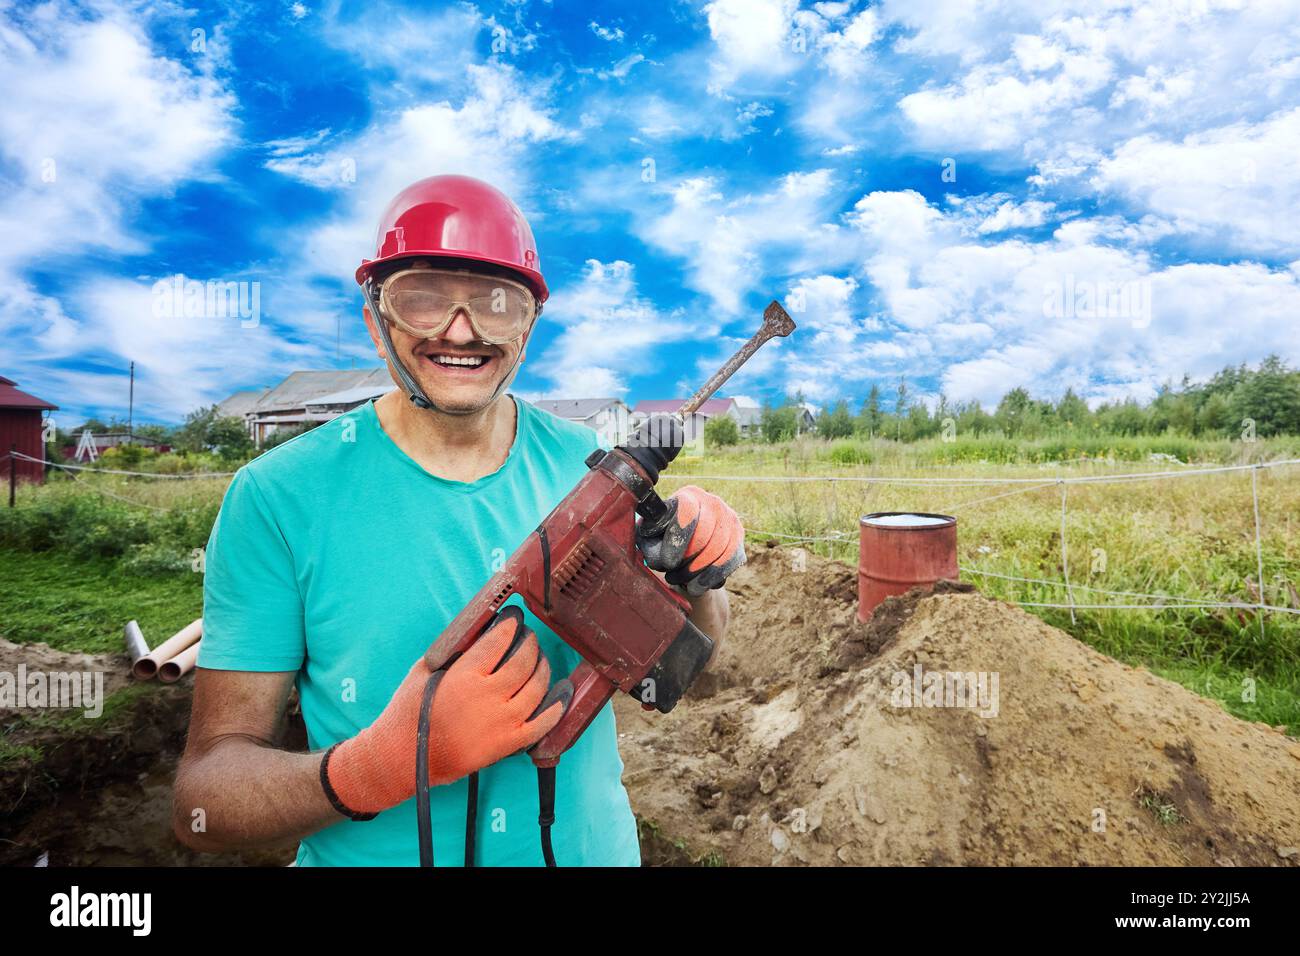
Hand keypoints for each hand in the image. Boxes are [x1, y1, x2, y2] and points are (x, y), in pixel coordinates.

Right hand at [323, 606, 566, 816]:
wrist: (402, 759)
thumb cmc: (408, 714)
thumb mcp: (422, 671)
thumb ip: (451, 653)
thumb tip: (477, 635)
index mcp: (465, 675)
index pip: (499, 641)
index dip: (511, 626)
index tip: (515, 620)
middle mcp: (487, 697)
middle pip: (523, 662)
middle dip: (530, 644)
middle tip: (529, 638)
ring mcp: (501, 722)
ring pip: (537, 689)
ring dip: (543, 669)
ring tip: (540, 661)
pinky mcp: (506, 745)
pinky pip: (541, 725)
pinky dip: (555, 709)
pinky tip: (560, 696)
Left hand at [637, 485, 745, 596]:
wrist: (686, 544)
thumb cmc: (662, 538)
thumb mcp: (650, 535)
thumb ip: (649, 540)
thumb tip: (657, 556)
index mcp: (689, 495)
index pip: (687, 512)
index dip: (677, 539)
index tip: (667, 563)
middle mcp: (713, 502)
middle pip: (705, 535)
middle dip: (687, 562)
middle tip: (671, 576)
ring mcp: (730, 518)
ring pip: (719, 551)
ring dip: (697, 573)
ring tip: (681, 582)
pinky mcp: (739, 536)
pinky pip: (730, 561)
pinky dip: (712, 577)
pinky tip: (697, 585)